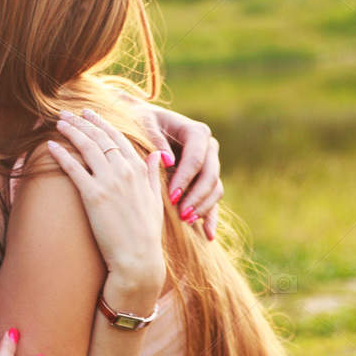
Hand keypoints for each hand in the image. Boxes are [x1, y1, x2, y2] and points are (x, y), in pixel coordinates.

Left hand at [46, 110, 167, 310]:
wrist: (138, 258)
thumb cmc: (145, 234)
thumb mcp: (155, 200)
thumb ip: (151, 175)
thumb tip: (155, 155)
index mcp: (139, 171)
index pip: (119, 139)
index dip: (103, 124)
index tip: (90, 114)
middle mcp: (125, 172)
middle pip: (101, 139)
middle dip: (83, 122)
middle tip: (68, 112)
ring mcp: (109, 183)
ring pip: (87, 148)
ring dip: (72, 132)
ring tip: (59, 122)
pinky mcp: (93, 196)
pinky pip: (74, 169)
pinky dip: (62, 154)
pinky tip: (51, 146)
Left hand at [130, 98, 222, 239]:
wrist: (143, 122)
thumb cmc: (140, 121)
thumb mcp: (143, 124)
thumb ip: (154, 139)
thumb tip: (167, 160)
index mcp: (196, 132)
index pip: (196, 158)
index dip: (185, 178)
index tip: (170, 196)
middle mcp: (208, 147)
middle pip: (210, 175)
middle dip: (196, 196)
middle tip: (181, 214)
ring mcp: (209, 164)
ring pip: (215, 188)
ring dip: (203, 207)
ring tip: (186, 221)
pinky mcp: (205, 179)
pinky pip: (213, 199)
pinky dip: (211, 217)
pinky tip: (208, 235)